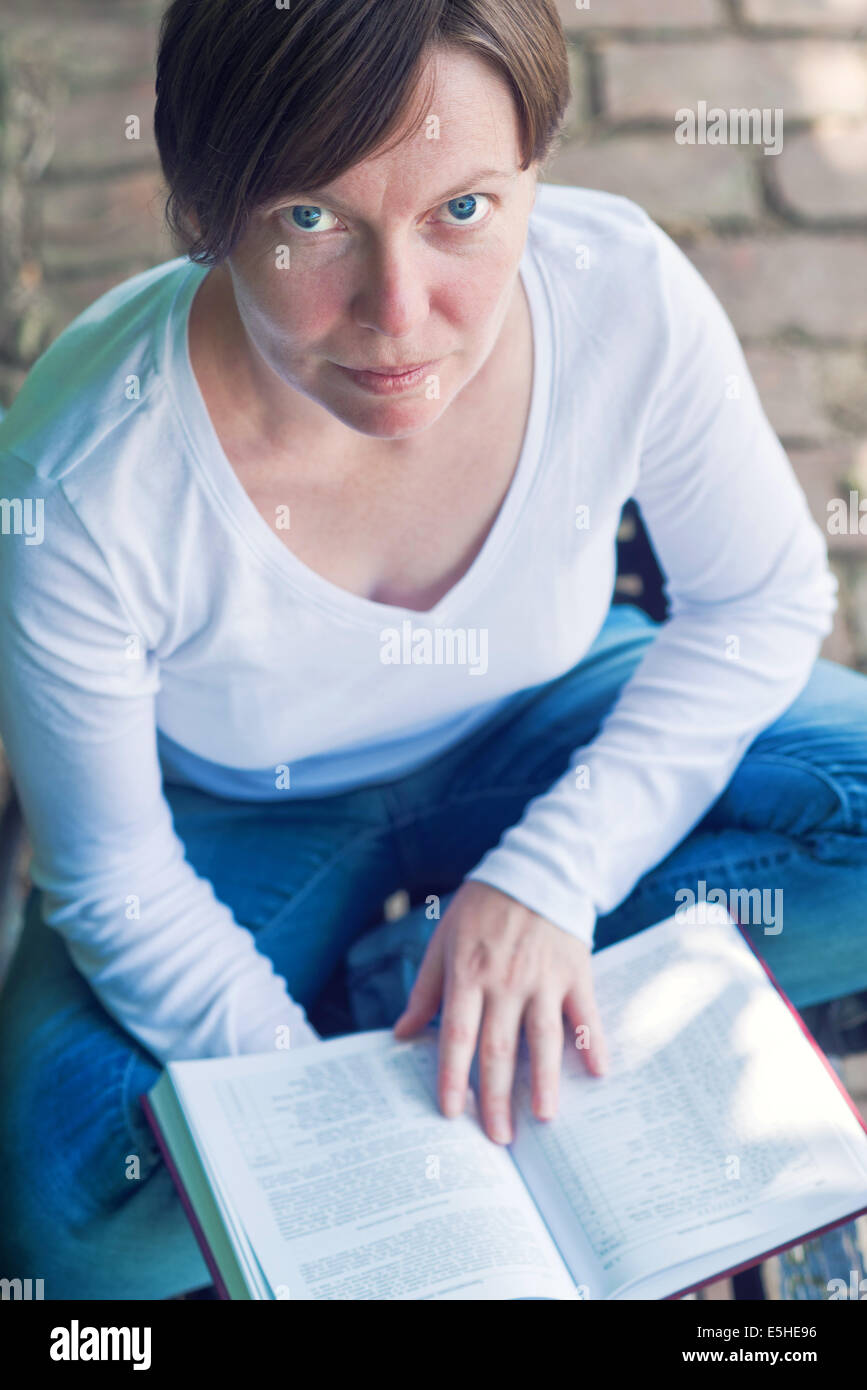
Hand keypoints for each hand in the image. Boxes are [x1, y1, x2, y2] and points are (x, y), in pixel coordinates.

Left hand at [392, 880, 608, 1144]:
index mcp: (468, 975)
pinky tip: (598, 1073)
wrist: (534, 870)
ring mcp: (543, 979)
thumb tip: (402, 1034)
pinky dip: (593, 1044)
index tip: (451, 1113)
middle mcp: (505, 981)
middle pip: (499, 1048)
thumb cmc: (482, 909)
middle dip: (496, 1097)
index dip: (453, 1076)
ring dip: (543, 1081)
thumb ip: (424, 990)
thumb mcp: (443, 941)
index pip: (458, 1036)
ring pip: (543, 1039)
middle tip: (498, 1139)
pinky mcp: (575, 972)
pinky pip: (584, 1014)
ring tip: (543, 1118)